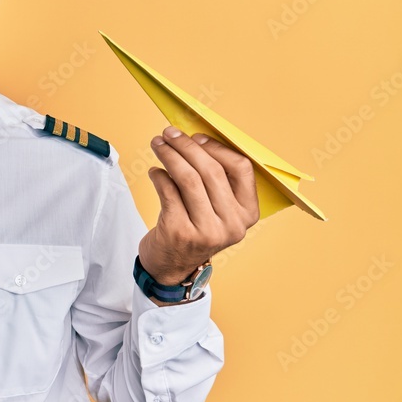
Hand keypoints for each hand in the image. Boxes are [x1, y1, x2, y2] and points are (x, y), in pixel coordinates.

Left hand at [139, 126, 259, 286]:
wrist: (172, 267)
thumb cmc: (194, 229)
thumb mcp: (217, 210)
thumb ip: (215, 181)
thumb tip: (194, 140)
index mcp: (248, 214)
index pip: (241, 168)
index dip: (217, 148)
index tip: (196, 138)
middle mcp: (231, 224)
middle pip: (210, 170)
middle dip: (186, 146)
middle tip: (169, 134)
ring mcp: (206, 230)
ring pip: (188, 178)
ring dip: (170, 155)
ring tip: (158, 145)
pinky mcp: (180, 232)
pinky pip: (168, 191)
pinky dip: (159, 175)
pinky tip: (154, 171)